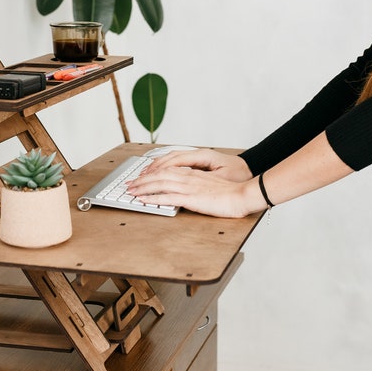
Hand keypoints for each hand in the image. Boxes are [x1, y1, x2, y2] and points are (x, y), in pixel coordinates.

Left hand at [129, 149, 262, 217]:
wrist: (242, 195)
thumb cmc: (231, 192)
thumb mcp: (212, 184)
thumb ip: (199, 184)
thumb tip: (188, 189)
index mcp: (193, 174)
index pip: (167, 170)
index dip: (152, 173)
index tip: (141, 177)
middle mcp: (188, 178)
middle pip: (159, 175)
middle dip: (142, 180)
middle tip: (129, 184)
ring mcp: (189, 187)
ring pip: (159, 184)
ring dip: (143, 187)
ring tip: (131, 191)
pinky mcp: (191, 199)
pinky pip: (167, 197)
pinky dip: (152, 198)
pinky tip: (143, 200)